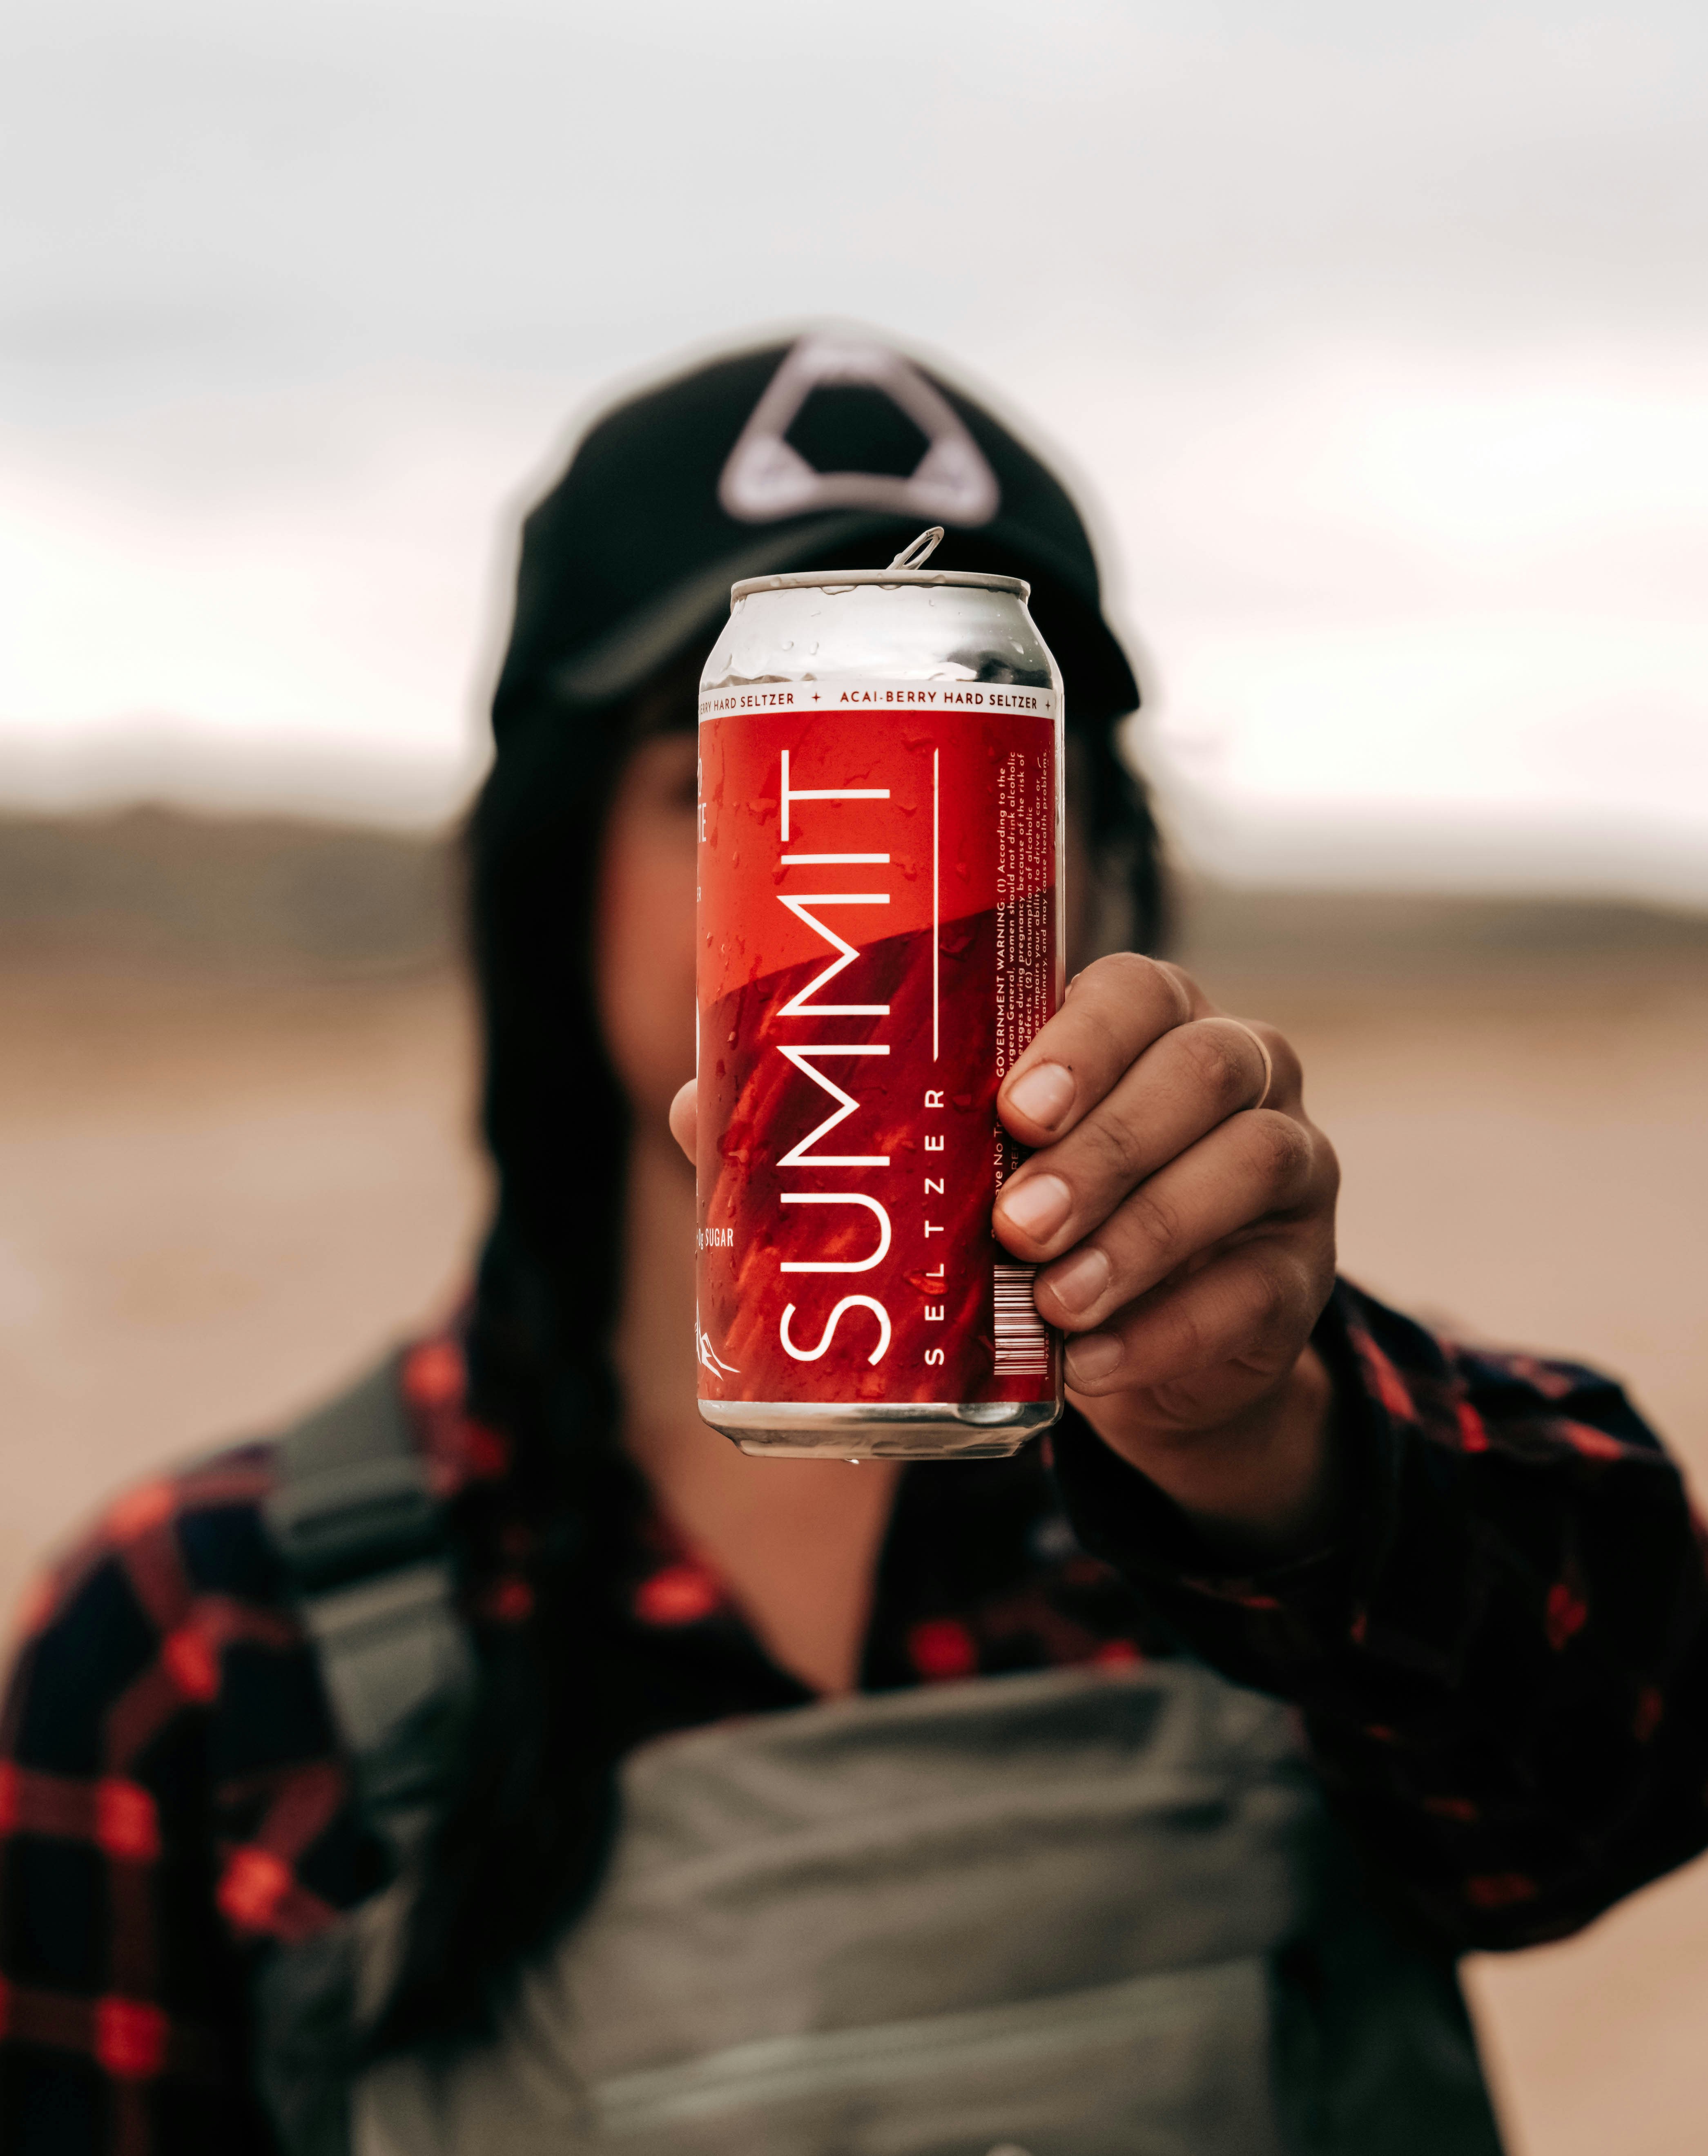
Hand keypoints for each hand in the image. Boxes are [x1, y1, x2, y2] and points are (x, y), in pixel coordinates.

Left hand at [668, 951, 1340, 1558]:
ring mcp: (1286, 1166)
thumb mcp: (954, 1169)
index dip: (1088, 1036)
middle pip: (1206, 1071)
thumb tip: (695, 1106)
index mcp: (1145, 1022)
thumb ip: (849, 1130)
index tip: (1013, 1102)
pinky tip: (1099, 1365)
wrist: (1138, 1342)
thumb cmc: (1026, 1221)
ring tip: (1056, 1301)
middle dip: (1109, 1147)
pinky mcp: (1300, 1272)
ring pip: (1252, 1167)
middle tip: (1015, 1223)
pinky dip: (1174, 1329)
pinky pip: (1259, 1290)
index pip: (1140, 990)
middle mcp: (1235, 1073)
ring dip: (1147, 1236)